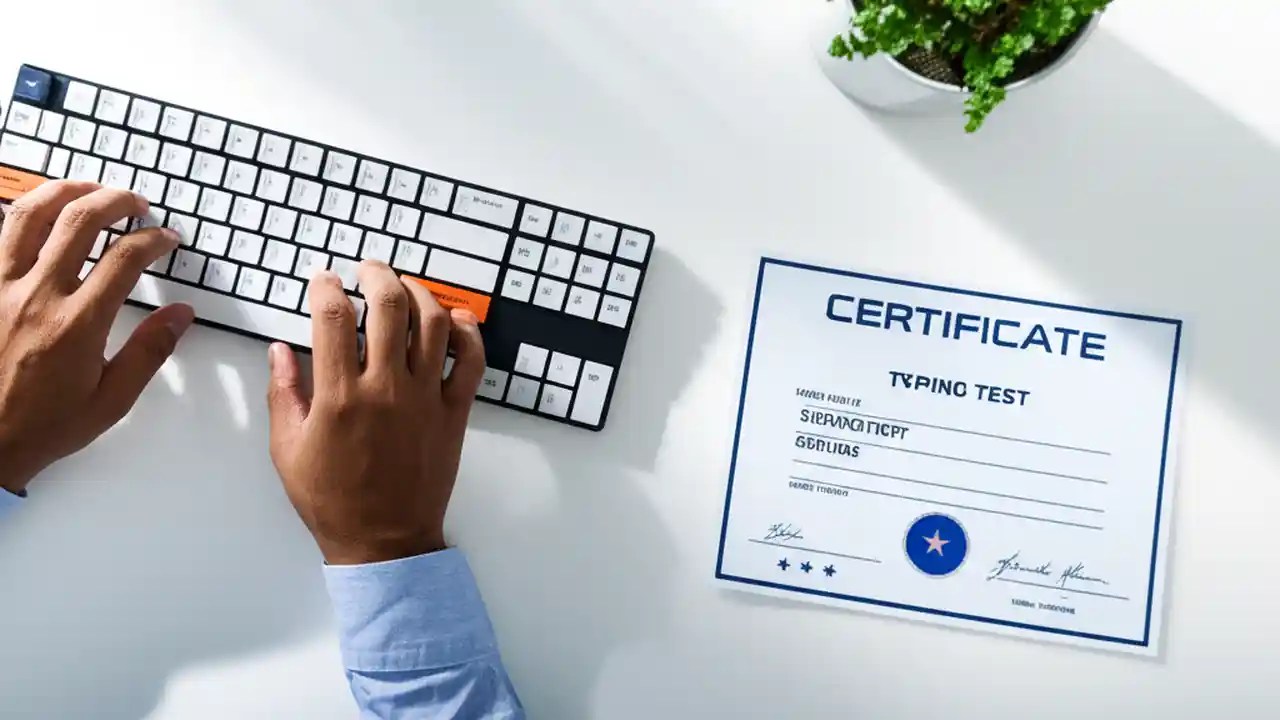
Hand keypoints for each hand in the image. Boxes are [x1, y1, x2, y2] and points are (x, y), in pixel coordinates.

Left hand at [0, 182, 190, 493]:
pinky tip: (41, 216)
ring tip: (87, 188)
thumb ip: (149, 351)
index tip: (165, 239)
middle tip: (134, 203)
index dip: (152, 240)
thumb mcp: (112, 399)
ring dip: (64, 191)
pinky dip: (23, 215)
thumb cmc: (44, 425)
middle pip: (79, 220)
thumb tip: (180, 314)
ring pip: (30, 215)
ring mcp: (1, 288)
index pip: (124, 259)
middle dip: (115, 201)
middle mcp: (36, 296)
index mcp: (77, 324)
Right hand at [267, 262, 485, 564]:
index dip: (326, 288)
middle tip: (368, 267)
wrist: (384, 541)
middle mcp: (386, 390)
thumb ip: (284, 394)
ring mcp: (426, 399)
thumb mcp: (287, 450)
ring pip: (433, 325)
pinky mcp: (454, 413)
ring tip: (406, 286)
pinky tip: (454, 318)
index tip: (323, 279)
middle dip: (377, 275)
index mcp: (339, 398)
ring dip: (420, 294)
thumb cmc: (332, 500)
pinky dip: (468, 334)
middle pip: (390, 308)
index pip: (334, 319)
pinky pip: (471, 362)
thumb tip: (280, 350)